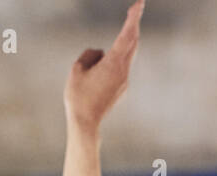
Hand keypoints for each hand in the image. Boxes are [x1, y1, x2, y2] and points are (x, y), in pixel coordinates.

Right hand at [63, 0, 142, 131]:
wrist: (86, 123)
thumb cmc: (78, 96)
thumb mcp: (76, 70)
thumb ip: (89, 55)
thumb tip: (100, 53)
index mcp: (113, 63)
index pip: (127, 35)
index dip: (134, 17)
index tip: (139, 3)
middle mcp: (123, 71)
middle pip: (133, 42)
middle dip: (134, 25)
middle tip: (135, 9)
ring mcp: (124, 81)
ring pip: (127, 55)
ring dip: (125, 41)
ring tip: (123, 31)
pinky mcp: (121, 88)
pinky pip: (120, 68)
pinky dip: (116, 58)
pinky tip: (103, 65)